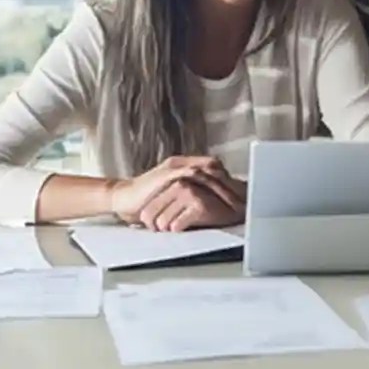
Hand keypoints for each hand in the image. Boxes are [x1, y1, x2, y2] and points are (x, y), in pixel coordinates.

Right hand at [108, 156, 240, 224]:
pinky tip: (215, 194)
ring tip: (234, 200)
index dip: (229, 180)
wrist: (124, 199)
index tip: (243, 195)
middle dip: (231, 182)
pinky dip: (205, 184)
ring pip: (205, 170)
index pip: (213, 168)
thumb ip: (189, 194)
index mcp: (184, 166)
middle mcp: (181, 164)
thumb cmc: (148, 200)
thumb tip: (211, 205)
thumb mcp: (173, 196)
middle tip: (245, 198)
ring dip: (222, 185)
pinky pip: (190, 176)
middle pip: (214, 167)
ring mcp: (174, 168)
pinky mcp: (167, 175)